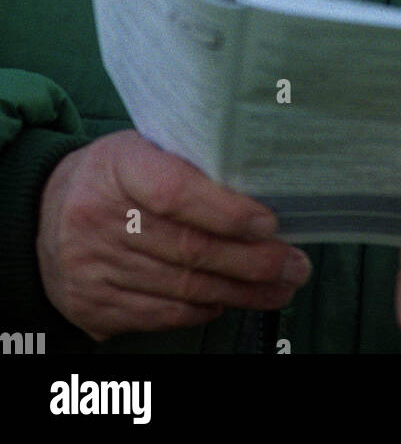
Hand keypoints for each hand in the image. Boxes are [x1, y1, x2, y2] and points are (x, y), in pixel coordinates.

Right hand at [36, 130, 310, 340]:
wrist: (44, 210)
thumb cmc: (116, 174)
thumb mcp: (144, 148)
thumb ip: (191, 165)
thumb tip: (260, 194)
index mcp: (117, 165)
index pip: (174, 191)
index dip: (226, 210)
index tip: (269, 222)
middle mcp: (98, 217)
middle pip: (188, 249)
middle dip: (252, 261)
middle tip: (294, 264)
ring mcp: (92, 266)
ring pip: (182, 288)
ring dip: (240, 292)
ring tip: (280, 287)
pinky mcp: (92, 304)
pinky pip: (161, 315)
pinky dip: (203, 310)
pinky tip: (230, 300)